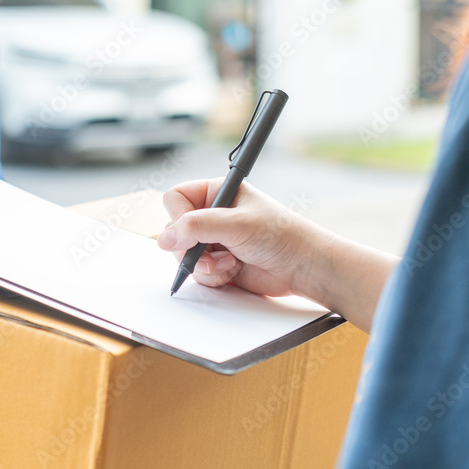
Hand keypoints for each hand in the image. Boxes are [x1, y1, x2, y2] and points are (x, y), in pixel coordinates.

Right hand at [156, 178, 397, 331]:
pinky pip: (197, 272)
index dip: (178, 217)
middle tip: (210, 254)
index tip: (189, 232)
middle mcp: (213, 215)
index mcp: (217, 192)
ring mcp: (215, 241)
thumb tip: (164, 238)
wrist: (304, 268)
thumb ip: (196, 227)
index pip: (175, 199)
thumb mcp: (236, 224)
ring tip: (228, 264)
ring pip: (184, 254)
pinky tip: (232, 272)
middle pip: (175, 230)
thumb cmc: (281, 236)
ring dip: (203, 264)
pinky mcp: (219, 264)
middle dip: (191, 247)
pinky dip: (211, 276)